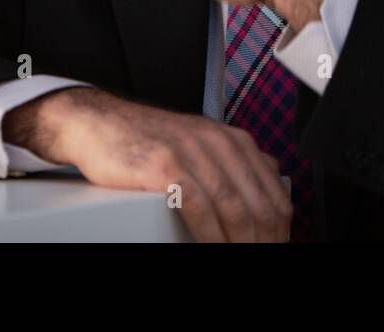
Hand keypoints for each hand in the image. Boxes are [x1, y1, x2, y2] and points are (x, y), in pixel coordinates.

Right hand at [4, 86, 291, 242]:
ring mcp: (193, 152)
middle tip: (260, 258)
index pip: (275, 196)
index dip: (280, 231)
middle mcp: (220, 143)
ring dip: (240, 242)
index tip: (275, 247)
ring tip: (239, 258)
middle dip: (263, 241)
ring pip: (234, 208)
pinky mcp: (166, 164)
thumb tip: (272, 189)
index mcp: (236, 141)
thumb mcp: (203, 143)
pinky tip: (213, 247)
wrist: (102, 124)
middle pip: (259, 206)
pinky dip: (211, 234)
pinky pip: (199, 206)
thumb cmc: (150, 140)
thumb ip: (236, 163)